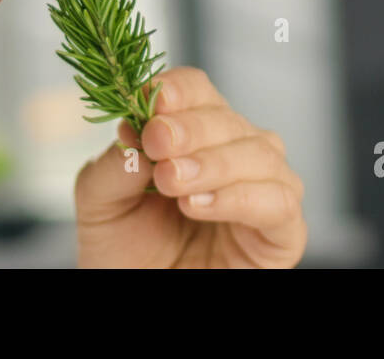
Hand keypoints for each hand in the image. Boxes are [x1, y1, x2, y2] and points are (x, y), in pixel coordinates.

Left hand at [73, 66, 306, 267]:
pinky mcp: (283, 233)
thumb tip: (134, 129)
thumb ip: (115, 165)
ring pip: (259, 153)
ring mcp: (264, 189)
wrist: (138, 294)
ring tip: (172, 182)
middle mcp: (235, 152)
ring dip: (213, 162)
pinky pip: (278, 203)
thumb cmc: (124, 249)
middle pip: (227, 118)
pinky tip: (199, 204)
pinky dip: (239, 197)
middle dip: (190, 128)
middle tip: (156, 144)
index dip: (178, 89)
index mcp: (193, 133)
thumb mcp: (100, 201)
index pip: (197, 90)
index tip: (152, 100)